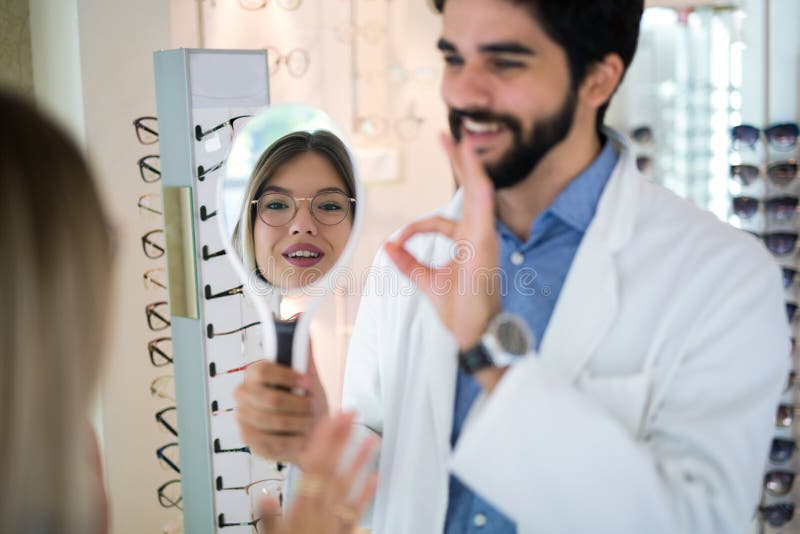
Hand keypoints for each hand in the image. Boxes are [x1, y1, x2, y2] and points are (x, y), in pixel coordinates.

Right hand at [235, 344, 328, 464]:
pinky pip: (272, 441)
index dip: (286, 376)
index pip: (262, 370)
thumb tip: (302, 327)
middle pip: (271, 398)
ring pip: (274, 420)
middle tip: (314, 407)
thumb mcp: (310, 379)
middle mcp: (244, 394)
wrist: (308, 433)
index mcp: (254, 373)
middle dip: (299, 405)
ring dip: (300, 422)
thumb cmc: (306, 402)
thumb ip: (304, 355)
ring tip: (312, 422)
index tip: (308, 382)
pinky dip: (293, 439)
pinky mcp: (248, 440)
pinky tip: (303, 436)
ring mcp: (243, 418)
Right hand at [257, 412, 377, 533]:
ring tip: (372, 437)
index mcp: (299, 507)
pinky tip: (378, 475)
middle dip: (341, 439)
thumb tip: (263, 496)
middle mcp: (319, 509)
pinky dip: (368, 493)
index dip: (322, 440)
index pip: (311, 466)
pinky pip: (357, 510)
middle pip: (331, 468)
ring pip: (348, 485)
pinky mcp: (344, 531)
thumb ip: (268, 518)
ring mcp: (334, 520)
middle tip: (351, 413)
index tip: (330, 417)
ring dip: (360, 460)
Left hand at [384, 134, 500, 349]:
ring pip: (478, 193)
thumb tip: (387, 246)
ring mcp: (484, 238)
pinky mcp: (485, 245)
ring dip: (470, 166)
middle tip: (447, 136)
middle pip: (468, 191)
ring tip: (462, 141)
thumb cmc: (459, 309)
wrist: (474, 332)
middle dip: (458, 163)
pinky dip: (480, 192)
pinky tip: (477, 174)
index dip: (415, 227)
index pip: (440, 221)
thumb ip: (408, 263)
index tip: (397, 242)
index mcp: (467, 241)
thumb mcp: (426, 281)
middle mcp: (478, 234)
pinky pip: (484, 213)